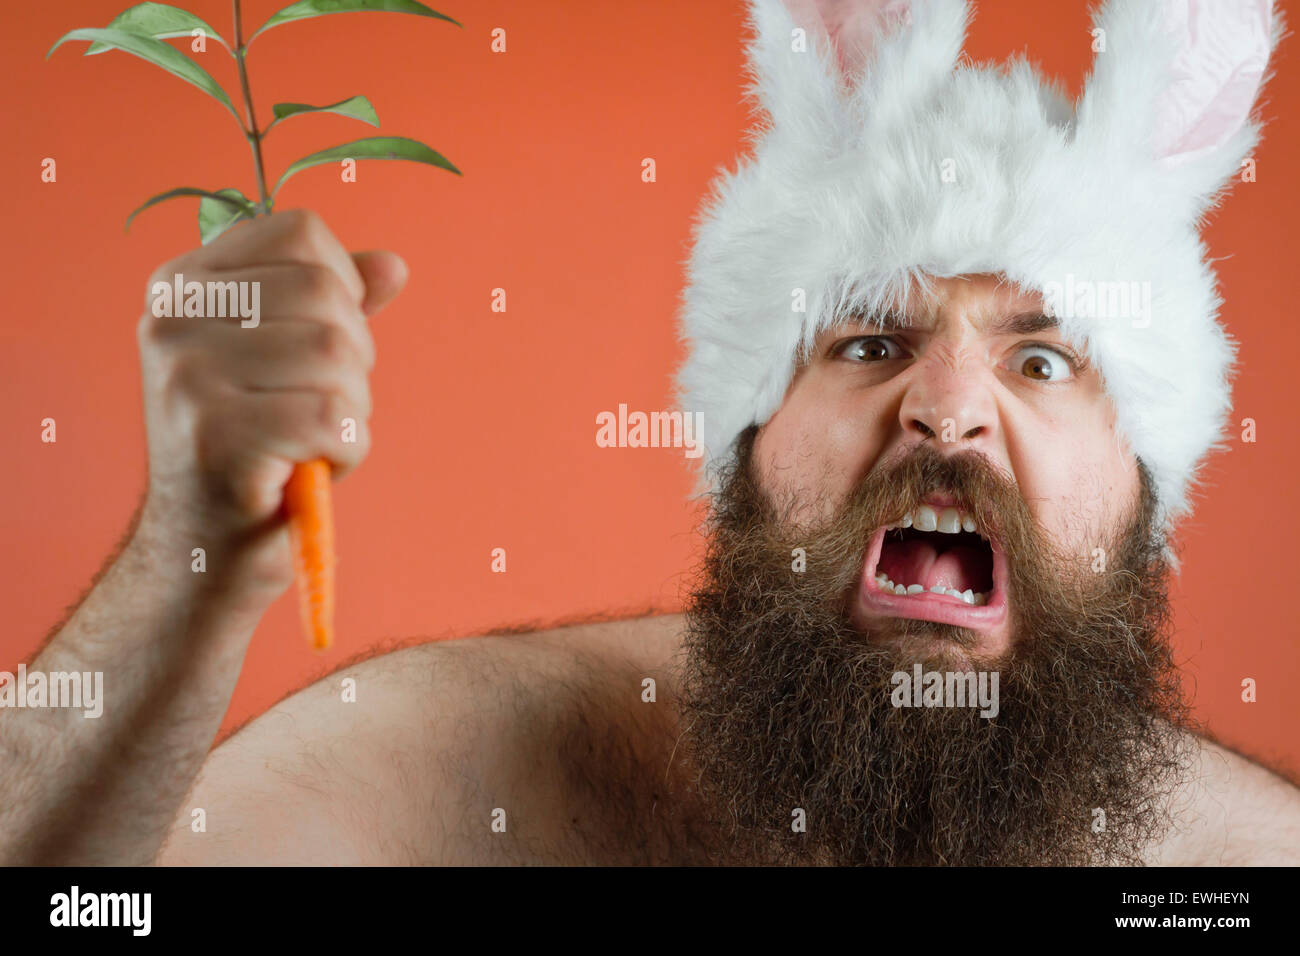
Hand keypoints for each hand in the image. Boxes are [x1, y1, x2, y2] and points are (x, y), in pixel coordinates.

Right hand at [134, 208, 405, 592]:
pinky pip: (334, 417)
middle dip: (354, 359)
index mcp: (183, 283)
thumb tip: (393, 265)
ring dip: (352, 410)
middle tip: (319, 409)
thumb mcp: (291, 360)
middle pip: (327, 294)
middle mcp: (171, 319)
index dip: (343, 289)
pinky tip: (310, 468)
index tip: (318, 343)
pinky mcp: (217, 438)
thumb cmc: (258, 447)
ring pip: (337, 355)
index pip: (301, 232)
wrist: (204, 550)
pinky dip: (348, 451)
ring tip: (310, 441)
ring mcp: (187, 378)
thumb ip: (335, 305)